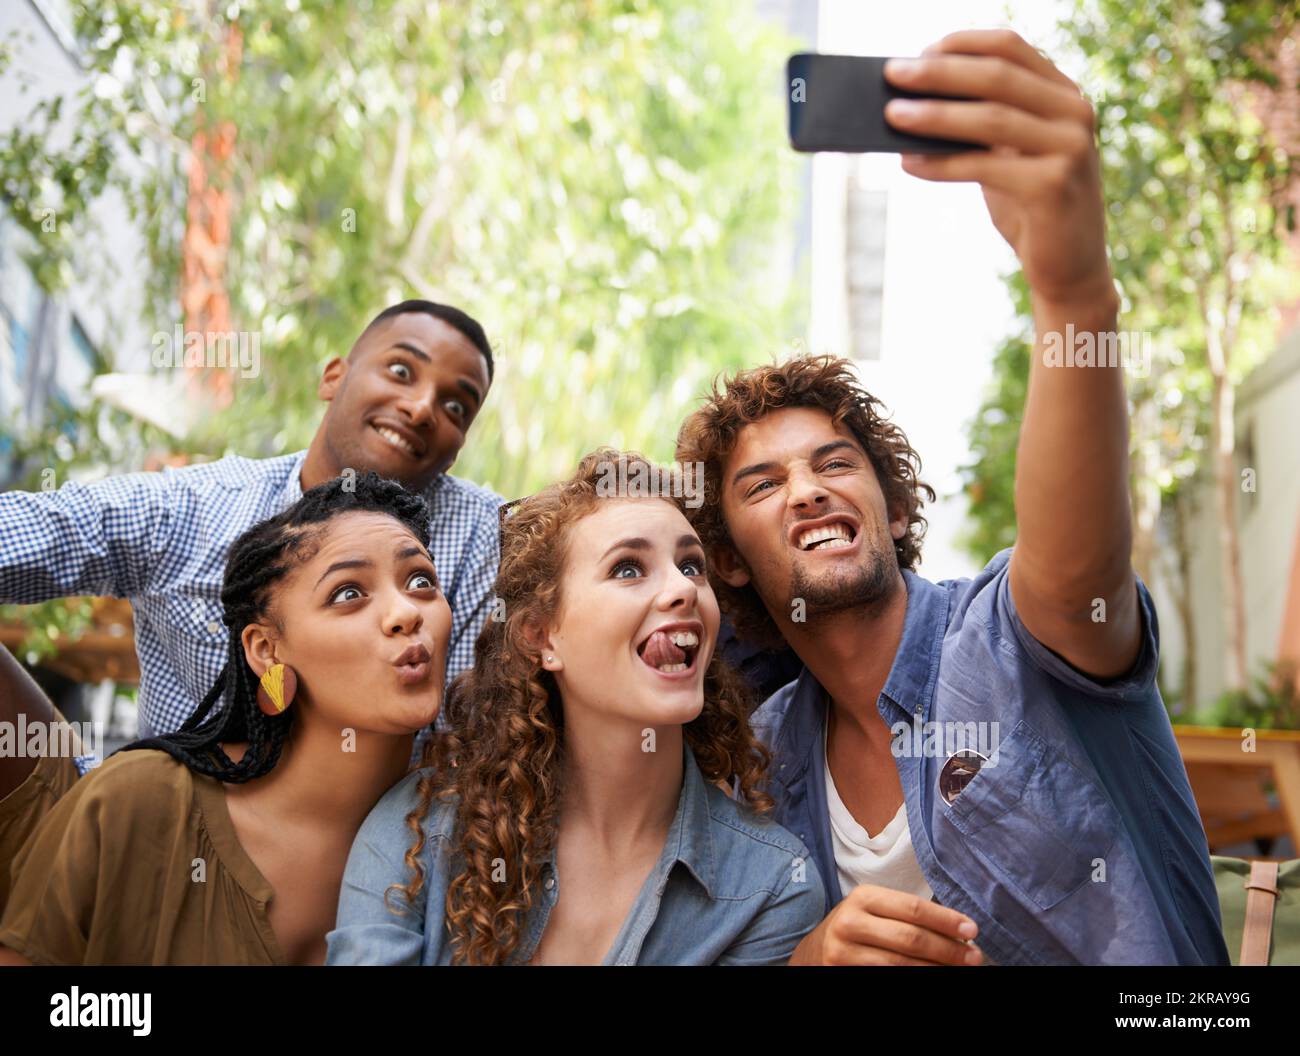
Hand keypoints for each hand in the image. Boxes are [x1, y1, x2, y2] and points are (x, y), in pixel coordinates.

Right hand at [790, 884, 982, 965]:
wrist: (817, 951)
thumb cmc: (858, 927)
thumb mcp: (876, 910)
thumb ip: (909, 916)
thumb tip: (959, 932)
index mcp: (863, 898)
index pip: (913, 909)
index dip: (946, 920)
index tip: (972, 930)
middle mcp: (851, 923)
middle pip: (911, 939)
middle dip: (948, 950)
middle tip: (974, 957)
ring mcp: (844, 953)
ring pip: (901, 966)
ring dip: (936, 969)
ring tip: (958, 970)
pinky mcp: (842, 974)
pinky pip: (887, 979)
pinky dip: (915, 980)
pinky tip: (933, 977)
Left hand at [883, 29, 1115, 311]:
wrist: (1068, 269)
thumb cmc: (1028, 207)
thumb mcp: (1007, 157)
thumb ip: (978, 126)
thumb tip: (911, 103)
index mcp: (1064, 94)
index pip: (1011, 48)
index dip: (963, 44)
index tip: (919, 50)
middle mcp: (1075, 112)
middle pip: (997, 76)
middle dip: (939, 73)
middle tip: (892, 74)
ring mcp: (1071, 147)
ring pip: (991, 118)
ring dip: (934, 115)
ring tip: (892, 115)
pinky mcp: (1054, 185)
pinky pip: (984, 166)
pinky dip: (941, 164)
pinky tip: (908, 162)